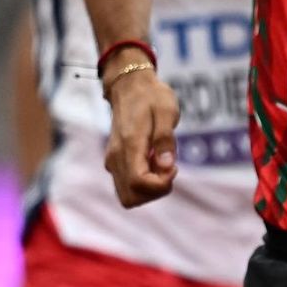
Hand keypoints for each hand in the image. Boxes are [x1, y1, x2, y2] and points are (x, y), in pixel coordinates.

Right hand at [102, 67, 178, 207]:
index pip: (139, 184)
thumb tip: (167, 166)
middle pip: (130, 198)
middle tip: (169, 167)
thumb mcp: (166, 112)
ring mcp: (112, 162)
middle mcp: (115, 159)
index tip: (174, 167)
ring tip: (161, 163)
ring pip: (127, 196)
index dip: (161, 184)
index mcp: (128, 146)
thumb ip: (165, 140)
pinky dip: (143, 183)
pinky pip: (127, 186)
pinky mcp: (115, 163)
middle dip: (156, 191)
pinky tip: (154, 162)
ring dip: (150, 189)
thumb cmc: (152, 98)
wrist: (131, 87)